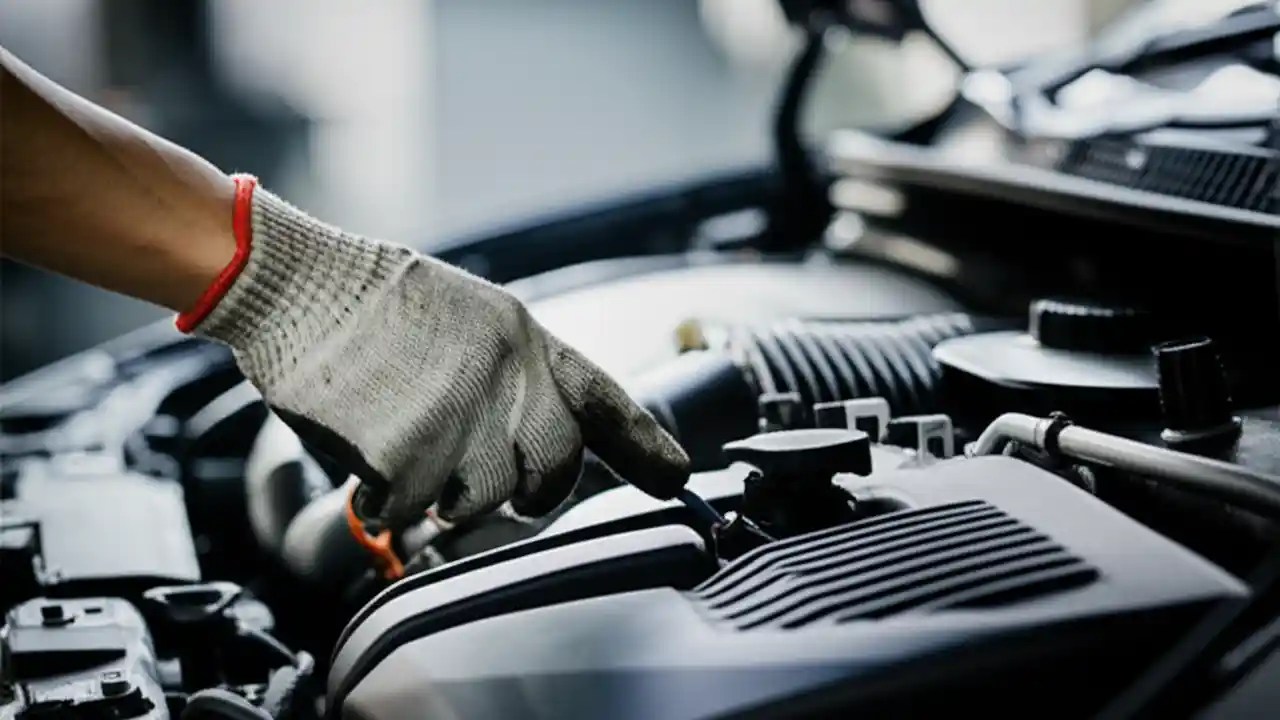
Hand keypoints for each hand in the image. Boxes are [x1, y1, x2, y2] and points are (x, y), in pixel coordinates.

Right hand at [181, 177, 688, 531]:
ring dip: (445, 494)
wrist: (296, 280)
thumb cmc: (372, 304)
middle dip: (531, 493)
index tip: (675, 478)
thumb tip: (536, 439)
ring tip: (409, 452)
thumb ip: (512, 373)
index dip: (645, 445)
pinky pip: (413, 509)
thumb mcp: (467, 317)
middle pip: (555, 468)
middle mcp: (506, 374)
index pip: (603, 398)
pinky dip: (387, 498)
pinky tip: (367, 454)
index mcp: (523, 336)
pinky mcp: (408, 450)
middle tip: (498, 492)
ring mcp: (461, 414)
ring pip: (484, 499)